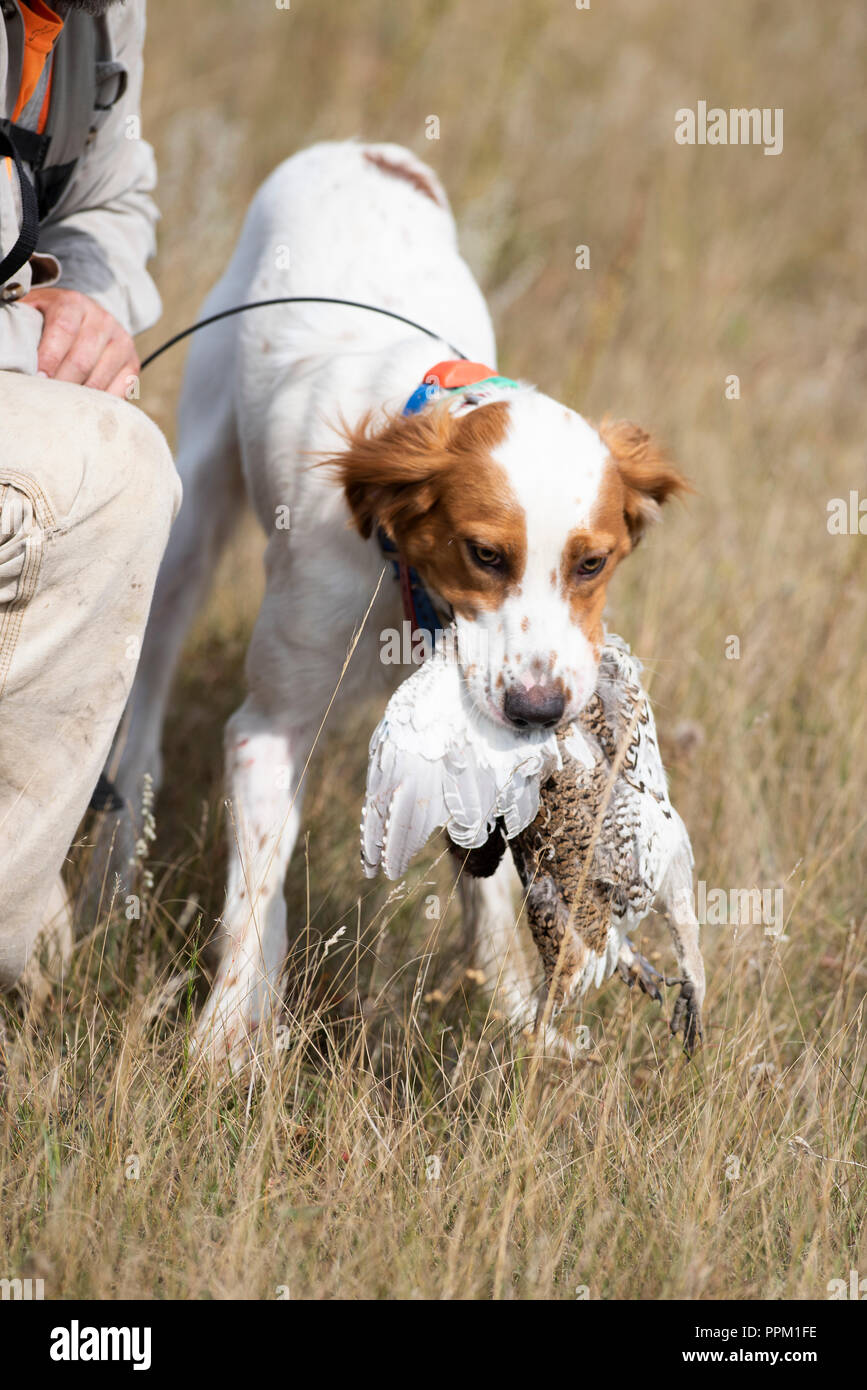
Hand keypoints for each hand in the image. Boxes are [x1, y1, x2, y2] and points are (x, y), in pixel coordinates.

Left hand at [21, 286, 139, 397]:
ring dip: (79, 398)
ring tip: (63, 407)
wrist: (91, 317)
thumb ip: (23, 322)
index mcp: (75, 303)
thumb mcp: (37, 310)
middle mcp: (102, 320)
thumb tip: (10, 346)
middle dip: (62, 383)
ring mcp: (121, 342)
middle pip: (82, 359)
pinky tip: (84, 407)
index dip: (49, 357)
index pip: (63, 330)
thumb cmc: (54, 319)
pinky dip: (100, 404)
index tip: (37, 378)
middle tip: (46, 399)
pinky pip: (119, 391)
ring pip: (100, 379)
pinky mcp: (132, 363)